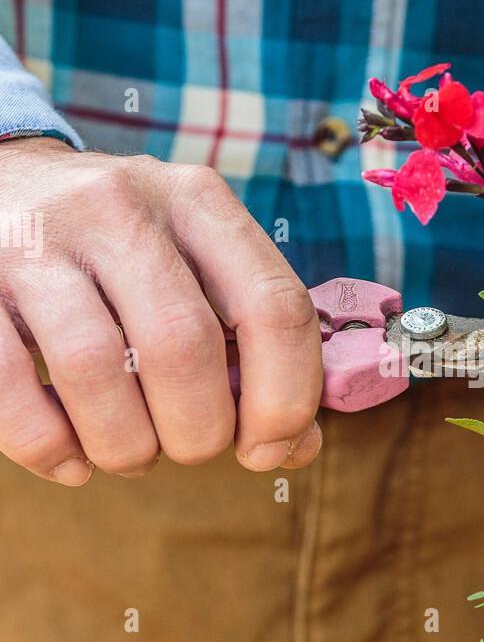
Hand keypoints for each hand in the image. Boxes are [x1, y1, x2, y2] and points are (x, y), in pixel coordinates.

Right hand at [0, 138, 321, 482]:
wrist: (0, 180)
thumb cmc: (117, 250)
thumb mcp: (192, 263)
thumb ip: (250, 343)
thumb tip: (296, 445)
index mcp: (197, 201)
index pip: (275, 307)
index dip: (285, 398)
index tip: (267, 448)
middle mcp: (120, 206)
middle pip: (184, 345)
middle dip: (199, 431)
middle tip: (189, 449)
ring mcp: (37, 236)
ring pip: (95, 367)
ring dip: (124, 444)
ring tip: (130, 455)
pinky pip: (9, 383)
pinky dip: (48, 444)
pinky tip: (70, 460)